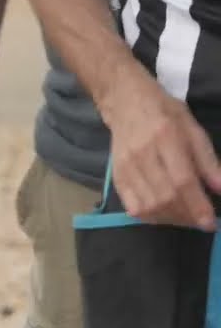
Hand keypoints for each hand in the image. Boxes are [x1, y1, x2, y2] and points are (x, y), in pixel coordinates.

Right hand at [103, 67, 220, 229]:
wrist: (126, 104)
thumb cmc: (165, 112)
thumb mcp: (193, 129)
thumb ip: (207, 161)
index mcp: (165, 137)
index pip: (182, 180)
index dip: (197, 205)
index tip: (210, 222)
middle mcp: (143, 155)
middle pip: (165, 197)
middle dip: (187, 216)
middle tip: (202, 221)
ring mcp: (126, 168)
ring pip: (149, 206)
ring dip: (171, 219)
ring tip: (186, 218)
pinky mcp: (117, 178)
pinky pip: (133, 207)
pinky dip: (152, 217)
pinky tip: (165, 215)